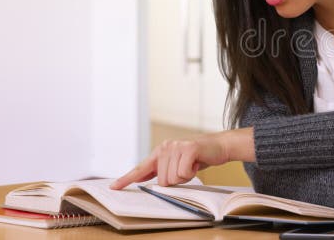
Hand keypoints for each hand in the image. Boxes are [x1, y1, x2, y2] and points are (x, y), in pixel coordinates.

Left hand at [109, 128, 253, 189]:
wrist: (219, 146)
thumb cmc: (198, 157)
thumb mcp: (177, 163)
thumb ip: (161, 170)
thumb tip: (145, 179)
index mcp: (160, 152)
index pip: (140, 168)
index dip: (126, 179)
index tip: (114, 187)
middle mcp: (165, 147)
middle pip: (162, 181)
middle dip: (176, 181)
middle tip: (187, 170)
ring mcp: (176, 146)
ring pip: (172, 178)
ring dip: (185, 177)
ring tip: (192, 166)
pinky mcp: (189, 148)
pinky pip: (183, 173)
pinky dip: (192, 173)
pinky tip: (196, 163)